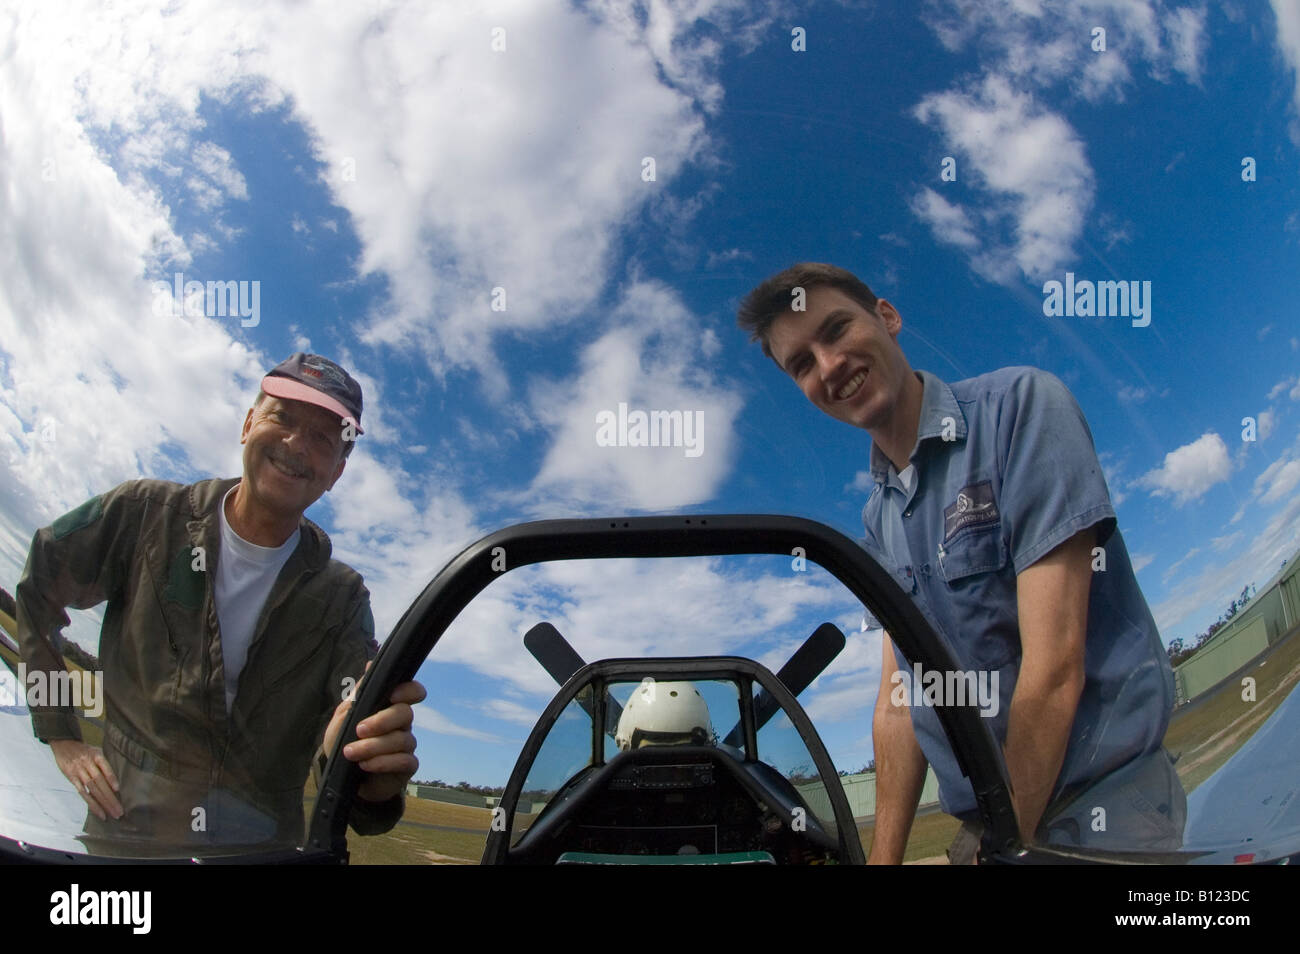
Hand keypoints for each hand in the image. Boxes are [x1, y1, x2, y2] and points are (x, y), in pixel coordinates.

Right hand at [49, 738, 122, 820]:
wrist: (64, 744)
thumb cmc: (84, 750)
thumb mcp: (96, 750)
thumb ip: (105, 763)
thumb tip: (117, 781)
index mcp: (96, 755)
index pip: (105, 768)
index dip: (111, 778)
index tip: (118, 789)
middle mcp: (87, 763)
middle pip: (100, 782)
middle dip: (110, 797)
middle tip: (119, 810)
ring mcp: (79, 772)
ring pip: (92, 789)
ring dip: (102, 803)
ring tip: (111, 814)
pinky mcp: (71, 778)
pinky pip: (82, 792)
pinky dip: (91, 802)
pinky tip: (99, 811)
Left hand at [323, 662, 425, 803]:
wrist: (340, 778)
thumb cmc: (344, 742)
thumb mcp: (344, 716)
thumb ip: (359, 693)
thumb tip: (370, 664)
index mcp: (390, 707)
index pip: (413, 692)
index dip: (409, 691)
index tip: (392, 696)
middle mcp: (402, 725)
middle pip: (405, 714)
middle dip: (381, 721)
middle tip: (359, 730)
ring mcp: (406, 746)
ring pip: (401, 740)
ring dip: (373, 746)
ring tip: (351, 753)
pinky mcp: (406, 767)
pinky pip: (404, 761)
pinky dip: (383, 762)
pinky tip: (365, 765)